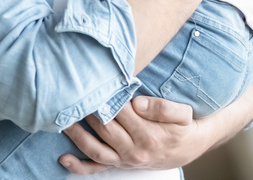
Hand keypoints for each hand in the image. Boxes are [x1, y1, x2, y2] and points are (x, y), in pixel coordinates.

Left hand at [60, 96, 212, 173]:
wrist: (190, 148)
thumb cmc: (184, 127)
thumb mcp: (182, 114)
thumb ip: (161, 107)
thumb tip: (137, 102)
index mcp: (148, 135)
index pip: (121, 113)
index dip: (107, 98)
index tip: (95, 83)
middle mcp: (134, 150)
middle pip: (105, 128)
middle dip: (89, 111)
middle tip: (74, 94)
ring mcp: (125, 160)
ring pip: (95, 149)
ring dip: (77, 135)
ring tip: (63, 119)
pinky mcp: (120, 166)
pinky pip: (97, 168)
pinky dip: (79, 167)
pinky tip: (64, 159)